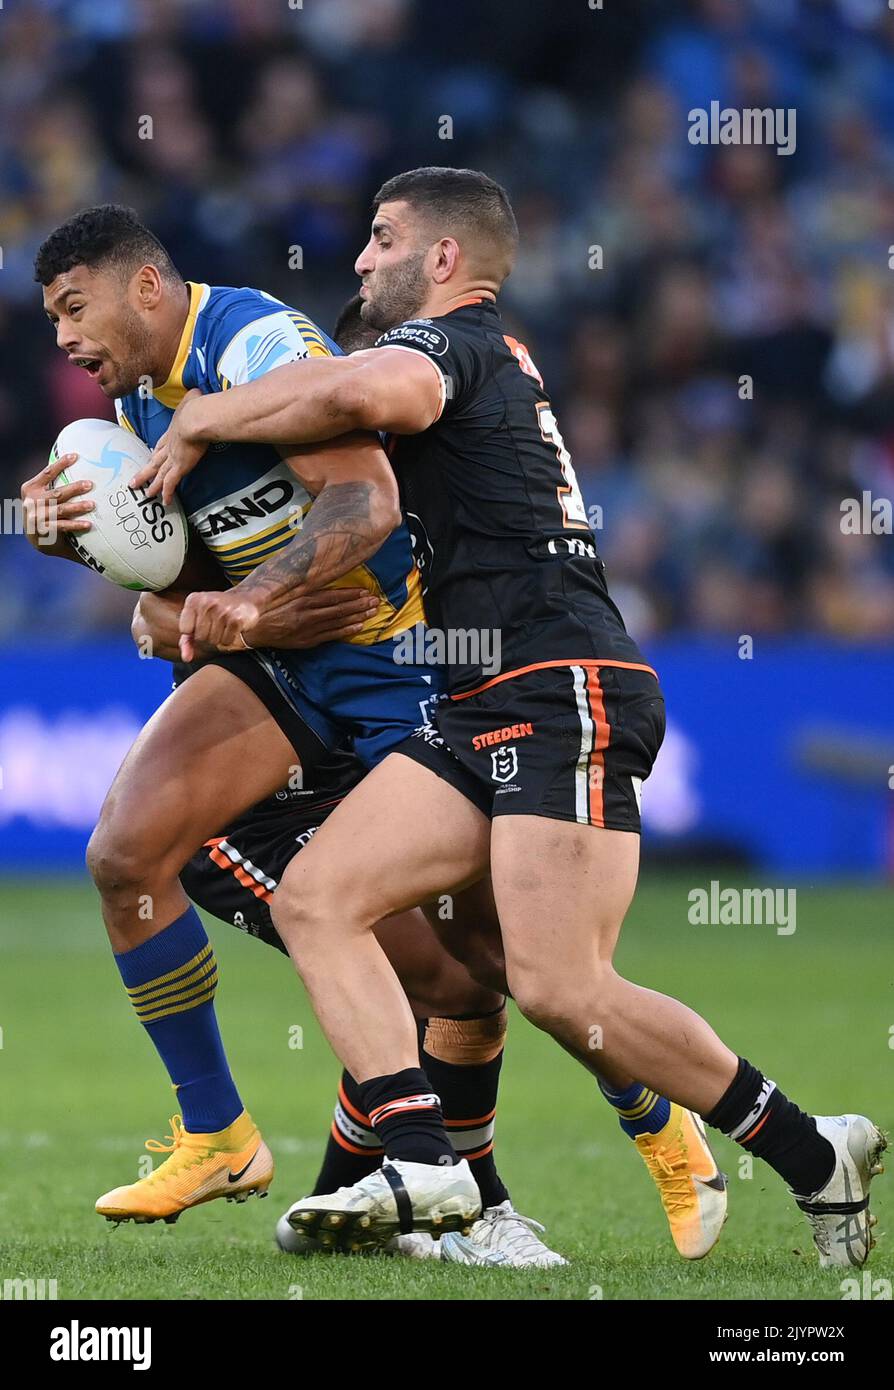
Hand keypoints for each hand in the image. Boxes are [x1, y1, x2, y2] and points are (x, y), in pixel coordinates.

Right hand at [20, 453, 94, 555]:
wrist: (36, 536)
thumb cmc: (45, 509)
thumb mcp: (43, 494)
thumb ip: (53, 483)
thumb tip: (78, 467)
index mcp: (31, 487)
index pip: (48, 473)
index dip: (61, 464)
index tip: (75, 456)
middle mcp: (32, 501)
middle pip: (56, 493)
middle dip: (74, 488)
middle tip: (90, 484)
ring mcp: (36, 516)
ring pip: (60, 509)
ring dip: (77, 507)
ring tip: (92, 505)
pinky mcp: (43, 530)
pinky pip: (62, 526)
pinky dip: (76, 525)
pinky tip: (88, 524)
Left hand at [132, 389, 205, 504]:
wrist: (196, 419)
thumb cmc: (197, 407)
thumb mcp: (193, 398)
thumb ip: (194, 397)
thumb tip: (198, 392)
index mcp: (172, 431)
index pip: (161, 444)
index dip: (156, 452)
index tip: (151, 456)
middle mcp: (170, 446)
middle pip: (154, 461)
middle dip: (145, 472)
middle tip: (135, 482)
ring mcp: (173, 458)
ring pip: (160, 475)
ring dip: (153, 485)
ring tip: (146, 495)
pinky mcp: (180, 467)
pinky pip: (171, 484)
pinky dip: (168, 493)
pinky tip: (166, 502)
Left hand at [179, 589, 259, 661]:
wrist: (245, 601)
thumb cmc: (217, 612)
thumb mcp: (197, 620)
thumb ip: (187, 640)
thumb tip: (186, 658)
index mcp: (193, 600)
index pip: (185, 629)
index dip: (194, 631)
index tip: (202, 622)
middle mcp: (206, 603)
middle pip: (200, 637)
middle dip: (208, 636)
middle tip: (216, 624)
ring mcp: (222, 611)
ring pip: (213, 641)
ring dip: (219, 638)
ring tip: (224, 626)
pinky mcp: (236, 620)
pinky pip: (226, 642)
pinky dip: (229, 639)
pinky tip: (232, 628)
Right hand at [243, 587, 379, 648]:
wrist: (251, 628)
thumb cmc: (266, 605)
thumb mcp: (282, 590)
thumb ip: (300, 583)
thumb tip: (317, 571)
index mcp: (302, 598)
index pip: (332, 596)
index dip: (351, 594)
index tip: (366, 591)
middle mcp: (308, 613)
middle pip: (340, 609)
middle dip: (360, 605)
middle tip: (376, 601)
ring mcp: (308, 628)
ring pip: (338, 622)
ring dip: (357, 617)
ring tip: (372, 612)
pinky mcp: (307, 640)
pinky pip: (330, 635)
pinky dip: (345, 631)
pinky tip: (358, 627)